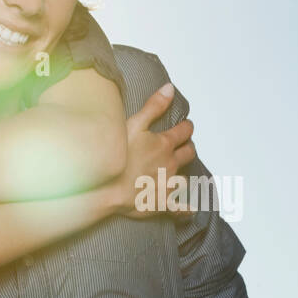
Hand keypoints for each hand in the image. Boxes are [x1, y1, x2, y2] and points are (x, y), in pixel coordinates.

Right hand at [117, 84, 196, 219]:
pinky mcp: (163, 202)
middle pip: (189, 153)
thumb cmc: (118, 154)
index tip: (185, 126)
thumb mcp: (134, 123)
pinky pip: (181, 208)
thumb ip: (154, 106)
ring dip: (182, 173)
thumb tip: (170, 89)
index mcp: (164, 144)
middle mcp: (171, 163)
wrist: (108, 187)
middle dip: (187, 147)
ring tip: (176, 172)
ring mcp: (169, 184)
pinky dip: (186, 208)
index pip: (184, 131)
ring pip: (185, 177)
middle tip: (182, 145)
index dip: (186, 127)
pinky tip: (189, 209)